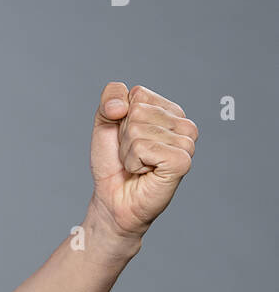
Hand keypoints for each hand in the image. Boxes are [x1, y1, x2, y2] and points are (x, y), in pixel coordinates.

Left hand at [89, 82, 196, 240]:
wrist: (113, 198)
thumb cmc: (113, 162)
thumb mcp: (105, 123)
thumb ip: (110, 100)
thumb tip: (122, 106)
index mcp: (170, 111)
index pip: (137, 93)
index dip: (120, 117)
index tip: (127, 137)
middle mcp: (184, 125)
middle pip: (137, 111)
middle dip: (123, 136)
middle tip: (132, 154)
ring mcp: (187, 143)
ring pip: (138, 130)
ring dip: (128, 151)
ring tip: (138, 164)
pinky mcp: (182, 161)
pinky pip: (143, 147)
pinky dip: (133, 162)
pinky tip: (144, 172)